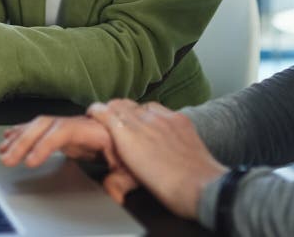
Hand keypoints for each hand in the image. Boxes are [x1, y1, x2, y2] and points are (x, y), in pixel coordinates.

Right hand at [0, 115, 138, 202]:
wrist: (145, 142)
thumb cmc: (139, 155)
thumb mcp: (134, 170)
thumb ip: (121, 181)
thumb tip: (114, 195)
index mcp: (96, 131)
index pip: (64, 131)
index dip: (45, 144)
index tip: (30, 161)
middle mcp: (82, 125)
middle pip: (48, 125)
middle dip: (25, 140)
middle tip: (9, 158)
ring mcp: (75, 128)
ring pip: (42, 126)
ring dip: (21, 137)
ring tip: (4, 150)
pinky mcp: (70, 134)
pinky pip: (44, 129)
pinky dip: (25, 132)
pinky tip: (11, 137)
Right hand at [87, 100, 227, 219]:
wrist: (200, 186)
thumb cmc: (168, 188)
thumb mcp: (134, 177)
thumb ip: (120, 162)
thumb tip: (112, 160)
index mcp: (129, 138)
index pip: (105, 112)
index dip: (96, 111)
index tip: (93, 113)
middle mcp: (144, 122)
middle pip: (120, 104)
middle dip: (111, 109)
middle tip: (109, 117)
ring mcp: (163, 118)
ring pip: (139, 104)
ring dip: (132, 110)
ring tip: (133, 121)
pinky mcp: (179, 118)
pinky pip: (159, 108)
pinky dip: (152, 113)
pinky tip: (155, 123)